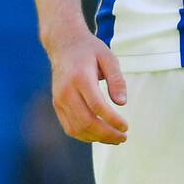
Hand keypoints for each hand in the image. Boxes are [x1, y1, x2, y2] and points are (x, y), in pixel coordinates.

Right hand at [47, 30, 127, 144]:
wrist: (63, 44)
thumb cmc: (90, 50)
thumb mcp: (109, 57)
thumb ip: (117, 79)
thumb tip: (122, 103)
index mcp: (80, 77)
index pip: (97, 106)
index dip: (112, 120)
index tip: (126, 127)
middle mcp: (66, 91)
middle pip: (86, 121)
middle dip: (106, 134)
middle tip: (123, 138)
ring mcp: (59, 99)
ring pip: (76, 128)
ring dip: (97, 138)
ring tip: (114, 139)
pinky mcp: (57, 105)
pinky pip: (69, 127)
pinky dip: (85, 136)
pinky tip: (99, 135)